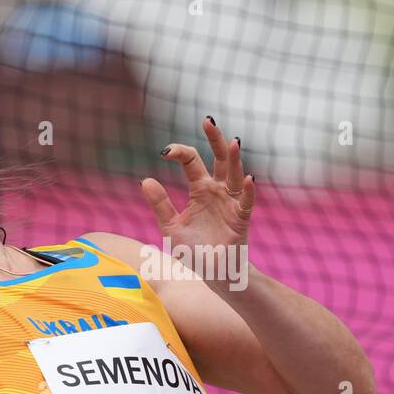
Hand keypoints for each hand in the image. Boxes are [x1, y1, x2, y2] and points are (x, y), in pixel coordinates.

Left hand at [141, 117, 254, 284]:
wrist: (211, 272)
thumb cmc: (193, 249)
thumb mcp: (170, 225)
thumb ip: (160, 204)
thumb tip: (145, 180)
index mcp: (199, 190)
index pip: (191, 162)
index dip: (180, 153)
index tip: (165, 152)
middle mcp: (217, 191)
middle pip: (219, 159)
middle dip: (214, 140)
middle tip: (207, 121)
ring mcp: (231, 203)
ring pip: (234, 175)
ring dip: (234, 160)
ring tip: (232, 142)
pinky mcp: (241, 219)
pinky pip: (246, 202)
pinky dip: (248, 191)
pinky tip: (249, 178)